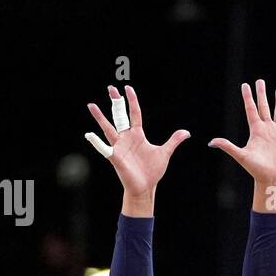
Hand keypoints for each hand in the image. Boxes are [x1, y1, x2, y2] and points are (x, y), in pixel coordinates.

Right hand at [85, 85, 190, 205]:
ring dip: (100, 117)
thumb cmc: (152, 171)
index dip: (132, 101)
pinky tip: (89, 134)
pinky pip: (104, 148)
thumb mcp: (164, 153)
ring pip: (108, 128)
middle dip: (116, 102)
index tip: (128, 88)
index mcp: (137, 135)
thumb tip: (186, 132)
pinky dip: (96, 142)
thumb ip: (173, 141)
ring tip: (91, 105)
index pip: (134, 113)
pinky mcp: (115, 157)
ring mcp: (119, 147)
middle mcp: (126, 138)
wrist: (145, 187)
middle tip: (111, 87)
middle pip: (119, 116)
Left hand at [210, 80, 275, 190]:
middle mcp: (266, 129)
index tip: (245, 85)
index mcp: (256, 130)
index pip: (251, 109)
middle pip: (264, 107)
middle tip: (260, 81)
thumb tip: (211, 142)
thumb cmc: (255, 169)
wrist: (271, 179)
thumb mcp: (241, 156)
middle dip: (262, 94)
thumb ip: (227, 146)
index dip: (248, 97)